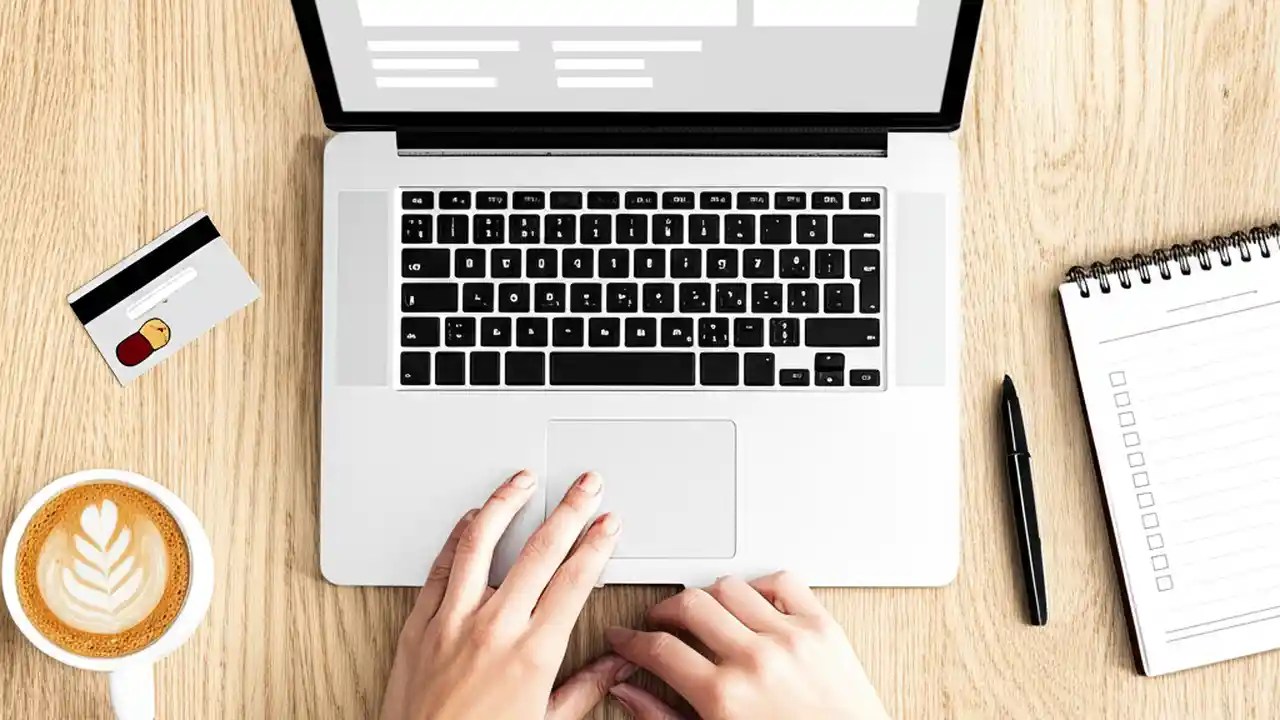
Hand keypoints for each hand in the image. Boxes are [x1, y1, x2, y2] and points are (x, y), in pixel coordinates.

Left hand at [380, 470, 630, 719]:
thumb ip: (584, 689)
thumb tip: (616, 665)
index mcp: (533, 653)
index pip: (575, 579)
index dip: (596, 543)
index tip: (608, 523)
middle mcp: (493, 628)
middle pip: (540, 550)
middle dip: (569, 509)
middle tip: (585, 484)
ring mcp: (452, 621)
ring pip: (481, 542)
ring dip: (506, 503)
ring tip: (523, 480)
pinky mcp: (418, 624)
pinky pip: (440, 566)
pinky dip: (457, 536)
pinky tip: (470, 519)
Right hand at [604, 572, 889, 719]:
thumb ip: (665, 718)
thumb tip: (627, 693)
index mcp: (725, 698)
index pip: (658, 649)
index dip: (630, 641)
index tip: (624, 638)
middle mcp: (756, 661)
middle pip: (688, 606)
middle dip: (662, 611)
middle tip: (658, 623)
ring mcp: (792, 639)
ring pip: (729, 587)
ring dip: (709, 597)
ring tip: (706, 615)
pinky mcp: (823, 628)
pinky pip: (783, 582)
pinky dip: (761, 587)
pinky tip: (752, 605)